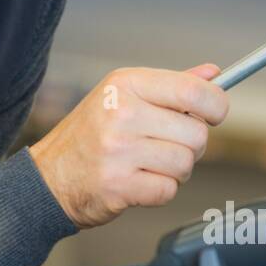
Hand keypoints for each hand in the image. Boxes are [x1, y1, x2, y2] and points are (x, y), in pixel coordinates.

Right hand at [28, 64, 229, 228]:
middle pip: (197, 132)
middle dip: (190, 145)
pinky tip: (137, 181)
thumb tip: (213, 75)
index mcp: (125, 84)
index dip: (216, 105)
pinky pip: (168, 190)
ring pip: (185, 163)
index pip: (193, 90)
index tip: (214, 114)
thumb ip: (171, 85)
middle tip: (166, 144)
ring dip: (174, 170)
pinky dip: (159, 190)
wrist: (49, 177)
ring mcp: (119, 150)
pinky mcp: (118, 185)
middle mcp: (121, 112)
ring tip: (147, 163)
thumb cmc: (89, 136)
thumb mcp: (124, 96)